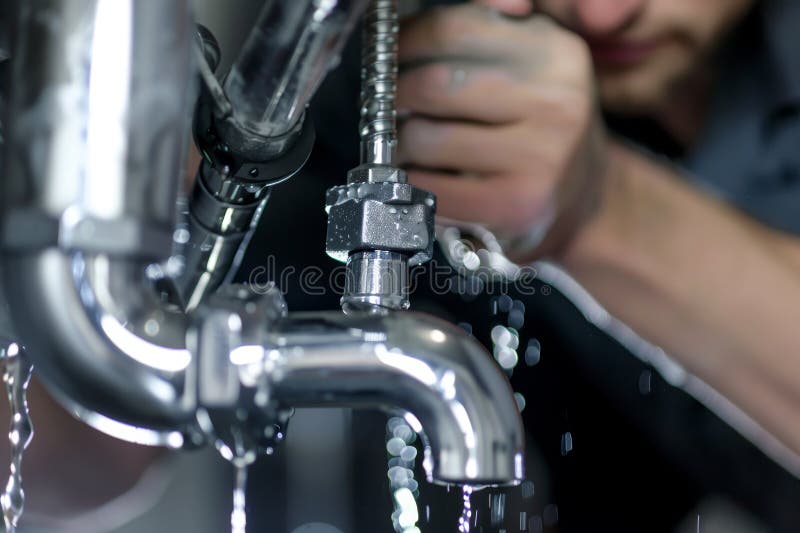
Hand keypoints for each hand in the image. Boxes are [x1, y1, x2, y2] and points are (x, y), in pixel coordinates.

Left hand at [396, 2, 609, 261]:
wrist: (583, 196)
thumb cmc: (538, 125)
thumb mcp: (528, 66)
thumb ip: (481, 35)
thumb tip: (412, 26)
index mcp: (555, 53)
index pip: (454, 31)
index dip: (407, 43)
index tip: (392, 58)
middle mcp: (555, 102)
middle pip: (432, 85)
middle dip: (395, 97)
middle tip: (391, 107)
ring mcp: (539, 158)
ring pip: (425, 138)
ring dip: (400, 145)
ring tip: (408, 146)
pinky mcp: (516, 205)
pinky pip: (431, 188)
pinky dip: (413, 183)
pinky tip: (422, 178)